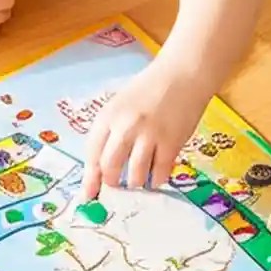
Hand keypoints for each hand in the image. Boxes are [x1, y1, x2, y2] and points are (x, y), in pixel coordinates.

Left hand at [82, 58, 210, 199]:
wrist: (182, 74)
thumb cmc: (148, 91)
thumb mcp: (120, 106)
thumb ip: (109, 133)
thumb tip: (101, 169)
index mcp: (108, 116)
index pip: (92, 154)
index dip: (90, 179)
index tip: (89, 195)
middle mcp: (125, 127)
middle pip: (110, 168)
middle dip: (112, 183)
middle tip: (118, 186)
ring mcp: (149, 135)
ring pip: (136, 175)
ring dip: (136, 183)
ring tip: (140, 180)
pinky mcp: (172, 142)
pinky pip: (160, 172)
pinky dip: (157, 180)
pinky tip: (157, 176)